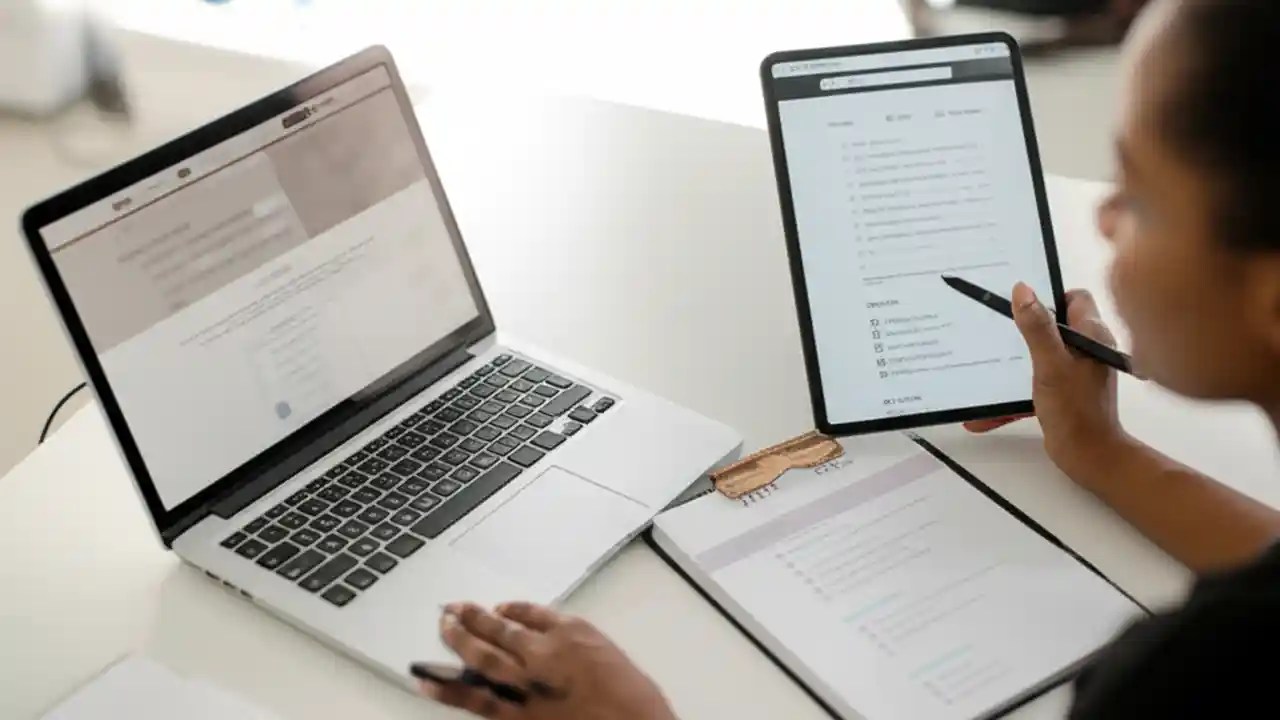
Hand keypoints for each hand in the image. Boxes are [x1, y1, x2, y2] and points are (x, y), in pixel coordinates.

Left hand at [419, 602, 677, 719]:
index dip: (511, 609)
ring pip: (481, 658)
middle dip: (473, 617)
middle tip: (453, 608)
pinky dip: (449, 690)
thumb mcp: (608, 653)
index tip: (499, 607)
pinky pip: (476, 700)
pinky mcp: (517, 717)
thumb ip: (575, 640)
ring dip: (458, 640)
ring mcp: (526, 686)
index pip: (530, 612)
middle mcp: (542, 654)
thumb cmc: (632, 699)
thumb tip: (547, 634)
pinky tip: (428, 681)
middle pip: (498, 629)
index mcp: (569, 632)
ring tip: (442, 627)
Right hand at [965, 284, 1127, 482]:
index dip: (1050, 296)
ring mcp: (1077, 372)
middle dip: (1024, 328)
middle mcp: (1087, 349)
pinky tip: (985, 413)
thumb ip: (1037, 327)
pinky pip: (1036, 383)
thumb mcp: (1050, 364)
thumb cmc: (1075, 410)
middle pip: (1054, 324)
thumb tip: (1022, 289)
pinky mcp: (1066, 393)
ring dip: (1014, 364)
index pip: (1075, 298)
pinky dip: (1014, 394)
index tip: (1023, 307)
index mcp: (1091, 335)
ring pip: (1042, 354)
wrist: (1090, 457)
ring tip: (986, 366)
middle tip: (997, 331)